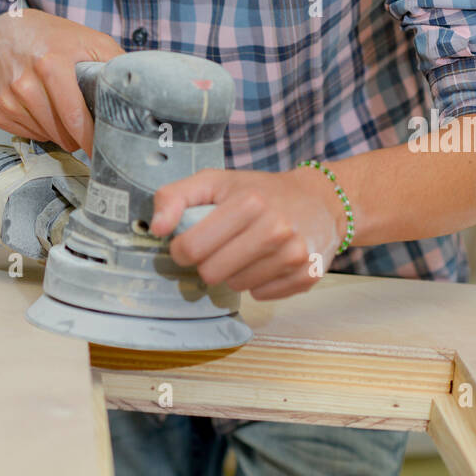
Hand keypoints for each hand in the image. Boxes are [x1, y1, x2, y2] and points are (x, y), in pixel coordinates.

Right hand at [0, 10, 123, 156]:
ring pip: (47, 136)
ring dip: (61, 134)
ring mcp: (8, 99)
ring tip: (65, 112)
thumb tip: (139, 90)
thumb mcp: (88, 39)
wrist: (2, 36)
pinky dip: (42, 130)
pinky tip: (44, 110)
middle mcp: (24, 83)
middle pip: (62, 132)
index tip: (104, 150)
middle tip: (89, 128)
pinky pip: (29, 135)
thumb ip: (114, 62)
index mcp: (50, 63)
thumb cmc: (53, 38)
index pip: (75, 117)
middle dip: (80, 137)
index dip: (92, 139)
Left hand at [149, 168, 346, 300]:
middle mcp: (276, 229)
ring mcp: (294, 255)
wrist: (320, 200)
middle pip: (212, 273)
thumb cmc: (260, 190)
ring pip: (236, 286)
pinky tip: (268, 260)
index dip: (183, 248)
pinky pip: (261, 295)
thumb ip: (175, 197)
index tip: (191, 240)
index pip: (192, 248)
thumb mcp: (215, 181)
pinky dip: (259, 281)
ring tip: (248, 248)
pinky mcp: (308, 275)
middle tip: (221, 244)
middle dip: (208, 262)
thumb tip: (156, 229)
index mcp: (248, 202)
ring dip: (234, 271)